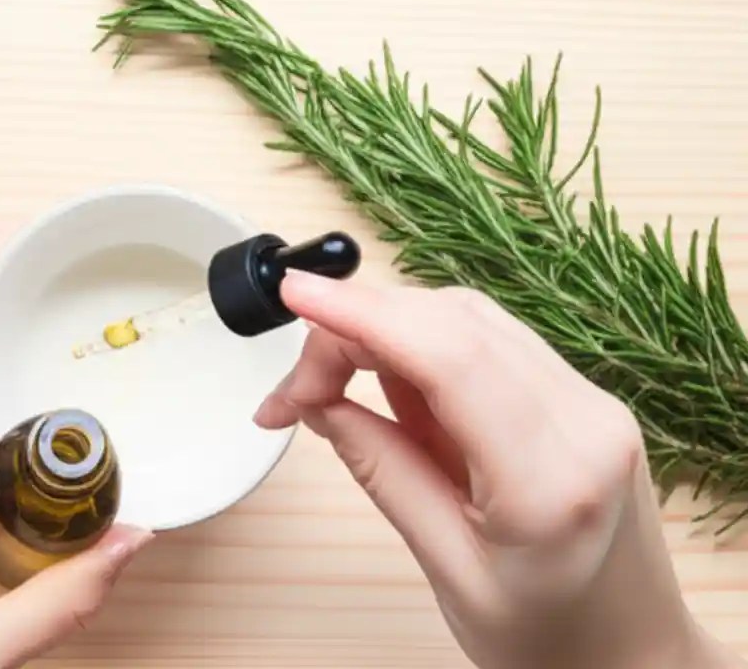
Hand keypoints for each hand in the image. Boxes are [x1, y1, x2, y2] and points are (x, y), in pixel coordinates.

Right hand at [254, 272, 744, 668]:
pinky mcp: (577, 397)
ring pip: (467, 321)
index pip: (449, 356)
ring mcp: (589, 401)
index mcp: (550, 478)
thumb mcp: (446, 569)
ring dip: (385, 336)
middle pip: (453, 322)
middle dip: (357, 329)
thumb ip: (381, 471)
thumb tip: (316, 400)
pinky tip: (387, 390)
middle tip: (294, 391)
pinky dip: (420, 349)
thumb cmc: (547, 639)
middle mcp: (584, 420)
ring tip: (329, 393)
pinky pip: (486, 343)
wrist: (634, 656)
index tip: (294, 295)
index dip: (363, 313)